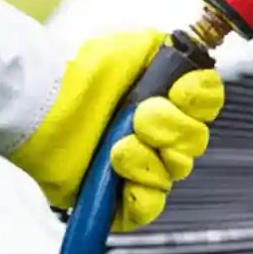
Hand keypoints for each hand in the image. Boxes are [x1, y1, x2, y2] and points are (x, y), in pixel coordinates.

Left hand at [7, 31, 223, 231]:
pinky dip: (141, 194)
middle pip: (196, 142)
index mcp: (169, 100)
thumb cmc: (82, 75)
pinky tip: (119, 172)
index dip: (198, 102)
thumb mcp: (137, 45)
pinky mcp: (120, 199)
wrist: (44, 107)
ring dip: (148, 157)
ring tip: (117, 147)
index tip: (178, 93)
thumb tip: (198, 69)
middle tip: (139, 117)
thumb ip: (175, 50)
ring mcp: (142, 167)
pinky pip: (151, 207)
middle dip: (172, 129)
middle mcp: (161, 135)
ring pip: (175, 172)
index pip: (208, 106)